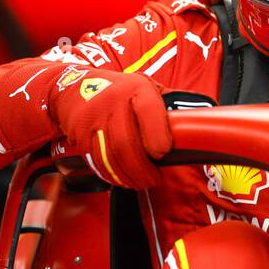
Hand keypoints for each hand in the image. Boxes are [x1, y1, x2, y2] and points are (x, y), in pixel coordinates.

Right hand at [51, 70, 170, 188]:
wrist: (73, 86)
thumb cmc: (119, 90)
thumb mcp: (144, 85)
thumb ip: (165, 103)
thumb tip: (195, 122)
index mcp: (136, 88)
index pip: (148, 110)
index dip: (157, 135)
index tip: (163, 152)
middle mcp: (113, 102)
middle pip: (126, 143)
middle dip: (142, 168)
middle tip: (154, 180)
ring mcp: (93, 118)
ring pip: (110, 156)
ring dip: (127, 176)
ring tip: (141, 183)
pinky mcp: (79, 134)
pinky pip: (95, 161)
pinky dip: (110, 175)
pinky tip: (121, 179)